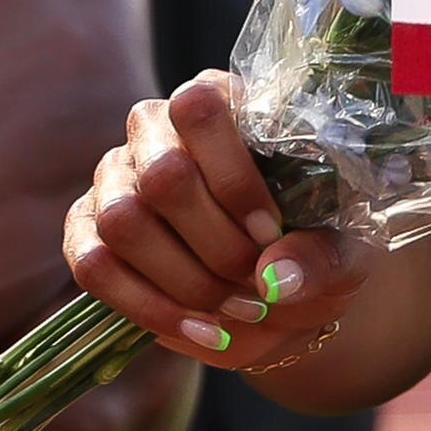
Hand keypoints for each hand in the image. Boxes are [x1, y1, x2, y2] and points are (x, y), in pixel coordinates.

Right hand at [62, 71, 369, 375]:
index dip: (234, 179)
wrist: (280, 287)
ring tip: (238, 309)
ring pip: (122, 220)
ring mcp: (113, 178)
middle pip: (163, 175)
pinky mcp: (87, 231)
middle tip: (261, 286)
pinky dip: (149, 307)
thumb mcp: (343, 247)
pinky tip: (202, 329)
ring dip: (185, 279)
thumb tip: (275, 278)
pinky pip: (94, 265)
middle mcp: (155, 129)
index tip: (272, 234)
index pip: (200, 108)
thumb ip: (322, 257)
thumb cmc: (313, 244)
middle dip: (217, 246)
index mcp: (219, 101)